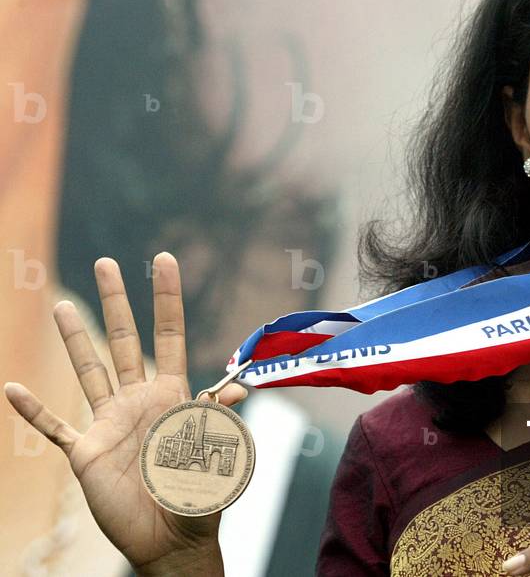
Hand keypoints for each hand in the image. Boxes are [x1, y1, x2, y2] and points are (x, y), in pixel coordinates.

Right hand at [3, 253, 246, 572]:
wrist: (173, 540)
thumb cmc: (200, 496)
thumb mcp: (216, 453)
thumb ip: (219, 419)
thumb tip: (237, 390)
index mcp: (173, 394)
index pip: (170, 334)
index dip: (167, 298)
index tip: (164, 259)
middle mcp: (139, 400)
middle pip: (125, 339)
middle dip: (117, 301)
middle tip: (107, 261)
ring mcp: (110, 423)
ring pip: (88, 371)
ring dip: (73, 339)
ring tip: (61, 303)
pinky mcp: (86, 452)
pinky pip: (54, 427)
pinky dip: (32, 411)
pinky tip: (12, 388)